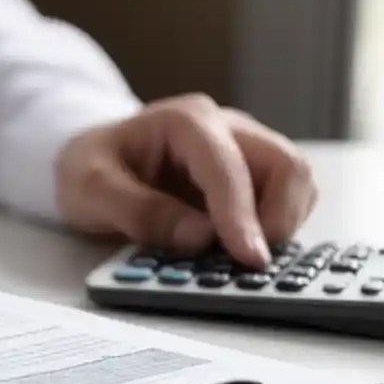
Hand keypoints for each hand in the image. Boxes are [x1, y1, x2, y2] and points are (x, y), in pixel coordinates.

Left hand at [56, 94, 316, 267]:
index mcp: (186, 122)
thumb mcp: (91, 189)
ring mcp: (244, 150)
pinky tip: (241, 248)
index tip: (249, 258)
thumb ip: (140, 211)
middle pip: (286, 165)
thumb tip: (198, 237)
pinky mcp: (250, 176)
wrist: (88, 162)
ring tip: (241, 257)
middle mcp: (227, 128)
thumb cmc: (88, 168)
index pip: (228, 167)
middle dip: (278, 218)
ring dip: (281, 224)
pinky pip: (285, 199)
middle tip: (250, 262)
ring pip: (295, 182)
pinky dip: (274, 227)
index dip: (241, 216)